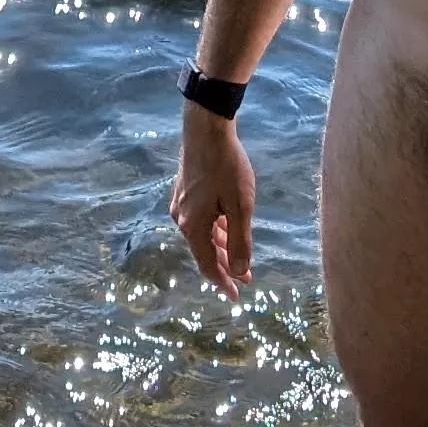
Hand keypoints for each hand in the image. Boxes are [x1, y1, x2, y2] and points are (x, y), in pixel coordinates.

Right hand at [170, 113, 253, 297]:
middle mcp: (182, 219)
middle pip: (204, 251)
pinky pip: (200, 220)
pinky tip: (226, 227)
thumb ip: (240, 241)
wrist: (206, 130)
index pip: (208, 264)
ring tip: (240, 255)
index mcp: (193, 227)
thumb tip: (240, 272)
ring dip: (221, 246)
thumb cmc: (227, 167)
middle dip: (226, 265)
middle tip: (246, 277)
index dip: (223, 282)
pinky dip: (215, 230)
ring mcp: (181, 204)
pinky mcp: (184, 191)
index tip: (236, 296)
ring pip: (203, 234)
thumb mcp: (240, 207)